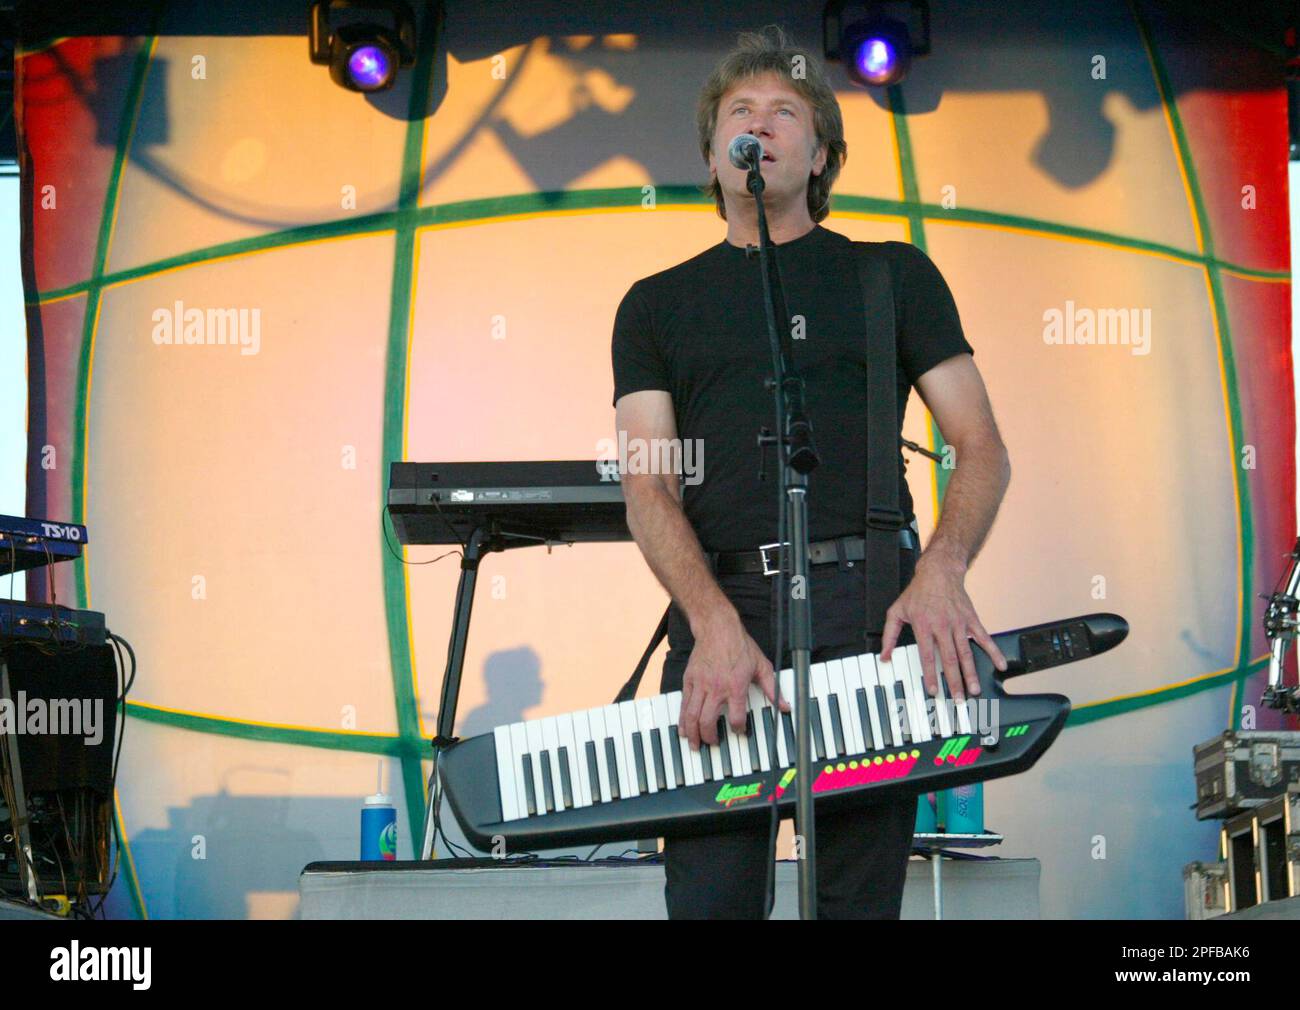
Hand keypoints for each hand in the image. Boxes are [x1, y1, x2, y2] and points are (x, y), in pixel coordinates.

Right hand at [679, 611, 789, 749]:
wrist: (718, 628)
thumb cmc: (740, 645)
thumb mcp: (762, 666)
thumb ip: (773, 689)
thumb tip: (784, 706)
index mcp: (736, 686)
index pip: (736, 718)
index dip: (738, 729)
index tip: (739, 732)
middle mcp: (716, 688)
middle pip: (708, 721)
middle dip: (710, 738)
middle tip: (713, 744)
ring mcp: (700, 685)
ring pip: (692, 715)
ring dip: (693, 733)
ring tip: (695, 745)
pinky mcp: (689, 680)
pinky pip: (684, 704)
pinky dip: (682, 719)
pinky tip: (683, 728)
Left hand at [879, 552, 1006, 701]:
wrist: (939, 572)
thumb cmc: (918, 593)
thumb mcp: (896, 611)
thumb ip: (889, 636)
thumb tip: (884, 657)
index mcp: (923, 626)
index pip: (927, 656)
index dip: (930, 675)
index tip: (933, 691)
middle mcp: (942, 626)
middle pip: (949, 658)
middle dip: (954, 681)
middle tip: (958, 699)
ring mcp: (959, 623)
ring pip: (966, 652)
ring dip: (971, 673)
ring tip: (974, 690)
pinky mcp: (972, 619)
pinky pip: (984, 638)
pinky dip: (993, 652)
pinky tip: (1000, 665)